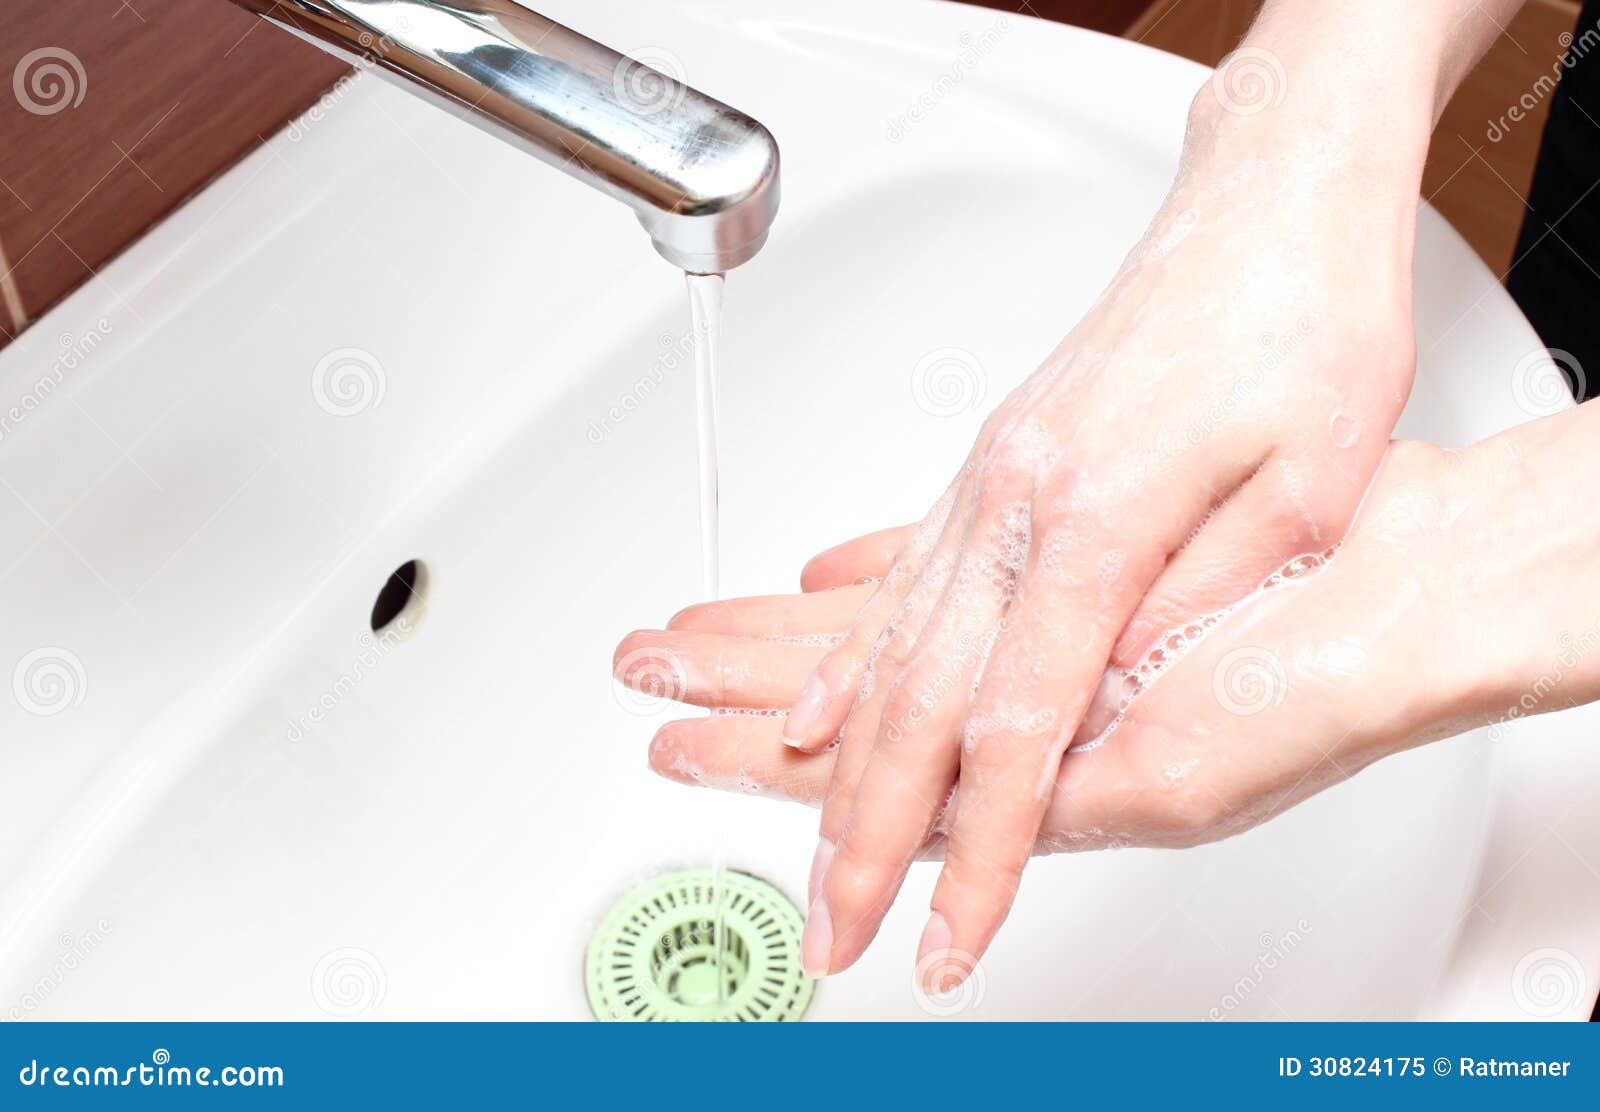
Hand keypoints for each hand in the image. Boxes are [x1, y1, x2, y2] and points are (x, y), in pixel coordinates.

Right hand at [772, 83, 1433, 979]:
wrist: (1264, 213)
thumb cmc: (1299, 324)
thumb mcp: (1312, 480)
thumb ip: (1203, 602)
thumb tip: (1115, 702)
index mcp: (1095, 518)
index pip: (1013, 730)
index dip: (974, 853)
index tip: (941, 940)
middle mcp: (1016, 502)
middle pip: (915, 702)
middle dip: (860, 832)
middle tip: (826, 925)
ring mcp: (990, 483)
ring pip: (883, 643)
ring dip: (825, 752)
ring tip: (775, 826)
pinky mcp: (991, 468)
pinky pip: (895, 584)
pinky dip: (840, 657)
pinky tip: (808, 704)